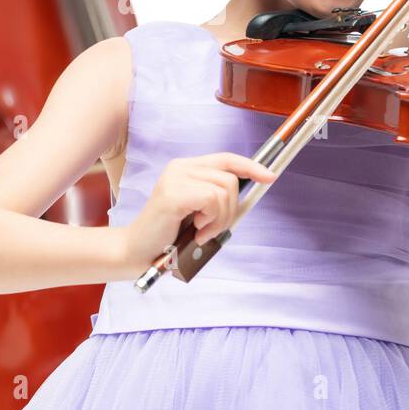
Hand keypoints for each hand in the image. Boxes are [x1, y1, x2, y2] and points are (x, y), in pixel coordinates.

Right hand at [120, 153, 276, 272]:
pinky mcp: (173, 193)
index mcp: (186, 168)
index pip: (226, 158)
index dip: (251, 166)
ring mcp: (175, 178)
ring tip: (201, 231)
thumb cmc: (169, 235)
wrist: (139, 251)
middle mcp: (180, 167)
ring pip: (224, 191)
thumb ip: (217, 198)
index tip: (270, 177)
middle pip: (230, 178)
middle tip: (212, 228)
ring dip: (220, 219)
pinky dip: (211, 221)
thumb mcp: (198, 211)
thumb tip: (250, 190)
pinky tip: (195, 231)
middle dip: (231, 209)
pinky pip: (212, 200)